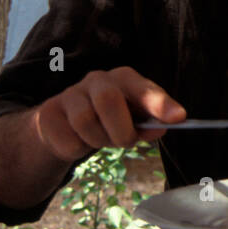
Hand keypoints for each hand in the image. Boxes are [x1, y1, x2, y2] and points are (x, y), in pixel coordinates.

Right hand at [31, 66, 184, 161]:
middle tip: (125, 141)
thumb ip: (148, 123)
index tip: (179, 117)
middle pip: (108, 99)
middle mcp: (96, 80)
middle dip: (121, 129)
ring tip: (99, 139)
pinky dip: (78, 149)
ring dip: (98, 141)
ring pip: (85, 122)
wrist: (63, 127)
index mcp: (123, 79)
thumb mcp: (132, 120)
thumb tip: (161, 126)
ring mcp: (69, 94)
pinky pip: (68, 141)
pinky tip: (77, 140)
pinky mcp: (48, 114)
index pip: (142, 86)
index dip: (159, 101)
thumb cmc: (108, 120)